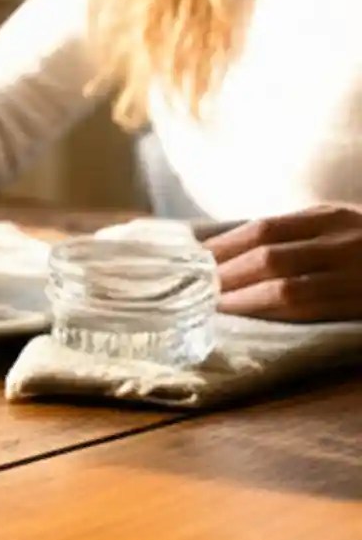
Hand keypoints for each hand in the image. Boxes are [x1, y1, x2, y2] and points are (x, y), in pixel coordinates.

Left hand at [204, 204, 361, 322]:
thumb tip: (227, 250)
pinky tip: (250, 321)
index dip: (223, 246)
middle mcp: (340, 243)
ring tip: (213, 306)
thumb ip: (294, 236)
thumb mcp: (336, 230)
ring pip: (284, 290)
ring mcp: (353, 277)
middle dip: (226, 275)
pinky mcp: (359, 306)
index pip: (263, 229)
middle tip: (194, 287)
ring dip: (242, 300)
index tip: (193, 258)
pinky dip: (272, 317)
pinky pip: (308, 314)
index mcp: (329, 218)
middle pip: (268, 259)